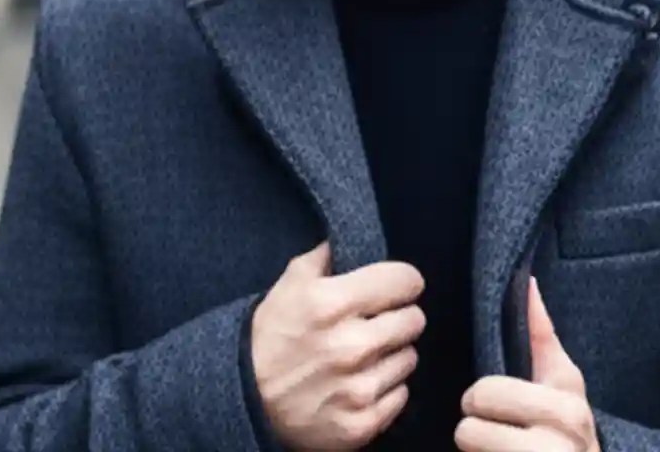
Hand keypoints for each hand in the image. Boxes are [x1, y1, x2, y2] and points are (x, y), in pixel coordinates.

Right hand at [251, 241, 426, 449]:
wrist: (245, 403)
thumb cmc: (269, 339)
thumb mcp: (288, 287)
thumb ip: (323, 256)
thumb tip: (351, 236)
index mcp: (331, 305)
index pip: (405, 281)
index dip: (400, 282)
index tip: (392, 288)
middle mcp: (350, 347)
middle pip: (414, 319)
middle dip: (397, 317)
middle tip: (375, 323)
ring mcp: (358, 389)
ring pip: (409, 358)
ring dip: (391, 354)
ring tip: (362, 355)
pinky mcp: (362, 424)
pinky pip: (400, 395)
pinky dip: (385, 389)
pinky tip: (359, 383)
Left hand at [456, 276, 600, 451]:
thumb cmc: (567, 435)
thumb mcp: (563, 386)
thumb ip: (541, 337)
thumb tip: (526, 282)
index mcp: (567, 402)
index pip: (488, 391)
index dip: (481, 399)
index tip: (497, 406)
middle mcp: (562, 437)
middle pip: (471, 421)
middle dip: (474, 427)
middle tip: (493, 434)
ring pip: (469, 445)